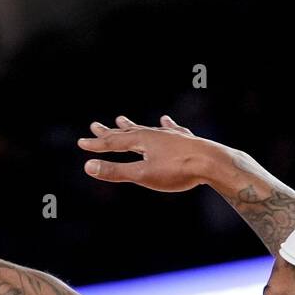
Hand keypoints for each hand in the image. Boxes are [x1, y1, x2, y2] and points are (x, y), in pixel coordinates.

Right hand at [77, 114, 216, 190]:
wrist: (212, 162)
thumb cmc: (177, 171)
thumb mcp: (143, 175)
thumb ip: (116, 171)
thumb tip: (88, 167)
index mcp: (141, 142)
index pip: (113, 142)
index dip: (97, 145)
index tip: (81, 143)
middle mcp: (154, 135)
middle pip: (127, 132)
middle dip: (110, 132)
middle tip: (95, 125)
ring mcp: (170, 136)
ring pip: (147, 129)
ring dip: (132, 126)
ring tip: (122, 119)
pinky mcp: (186, 140)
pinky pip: (172, 130)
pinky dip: (165, 126)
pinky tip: (166, 121)